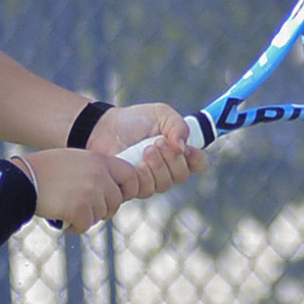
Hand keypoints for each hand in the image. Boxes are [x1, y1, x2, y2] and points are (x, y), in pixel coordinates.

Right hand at [13, 149, 136, 233]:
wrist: (21, 181)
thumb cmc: (44, 171)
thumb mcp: (74, 160)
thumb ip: (95, 170)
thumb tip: (113, 189)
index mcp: (99, 160)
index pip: (130, 175)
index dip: (126, 189)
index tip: (116, 197)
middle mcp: (99, 175)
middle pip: (116, 201)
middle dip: (102, 209)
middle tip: (82, 207)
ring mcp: (91, 192)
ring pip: (100, 215)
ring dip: (86, 217)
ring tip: (67, 208)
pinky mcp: (80, 209)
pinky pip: (86, 225)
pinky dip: (75, 226)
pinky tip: (62, 218)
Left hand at [85, 103, 206, 196]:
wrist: (105, 127)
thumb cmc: (135, 120)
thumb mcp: (161, 114)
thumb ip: (178, 126)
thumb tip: (183, 147)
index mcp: (178, 151)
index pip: (198, 164)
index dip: (195, 159)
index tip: (185, 148)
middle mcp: (167, 169)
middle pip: (181, 175)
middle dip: (171, 159)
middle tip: (158, 142)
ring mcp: (151, 180)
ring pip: (164, 184)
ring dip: (157, 166)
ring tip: (145, 149)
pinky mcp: (134, 187)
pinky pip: (146, 189)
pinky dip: (142, 175)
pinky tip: (134, 163)